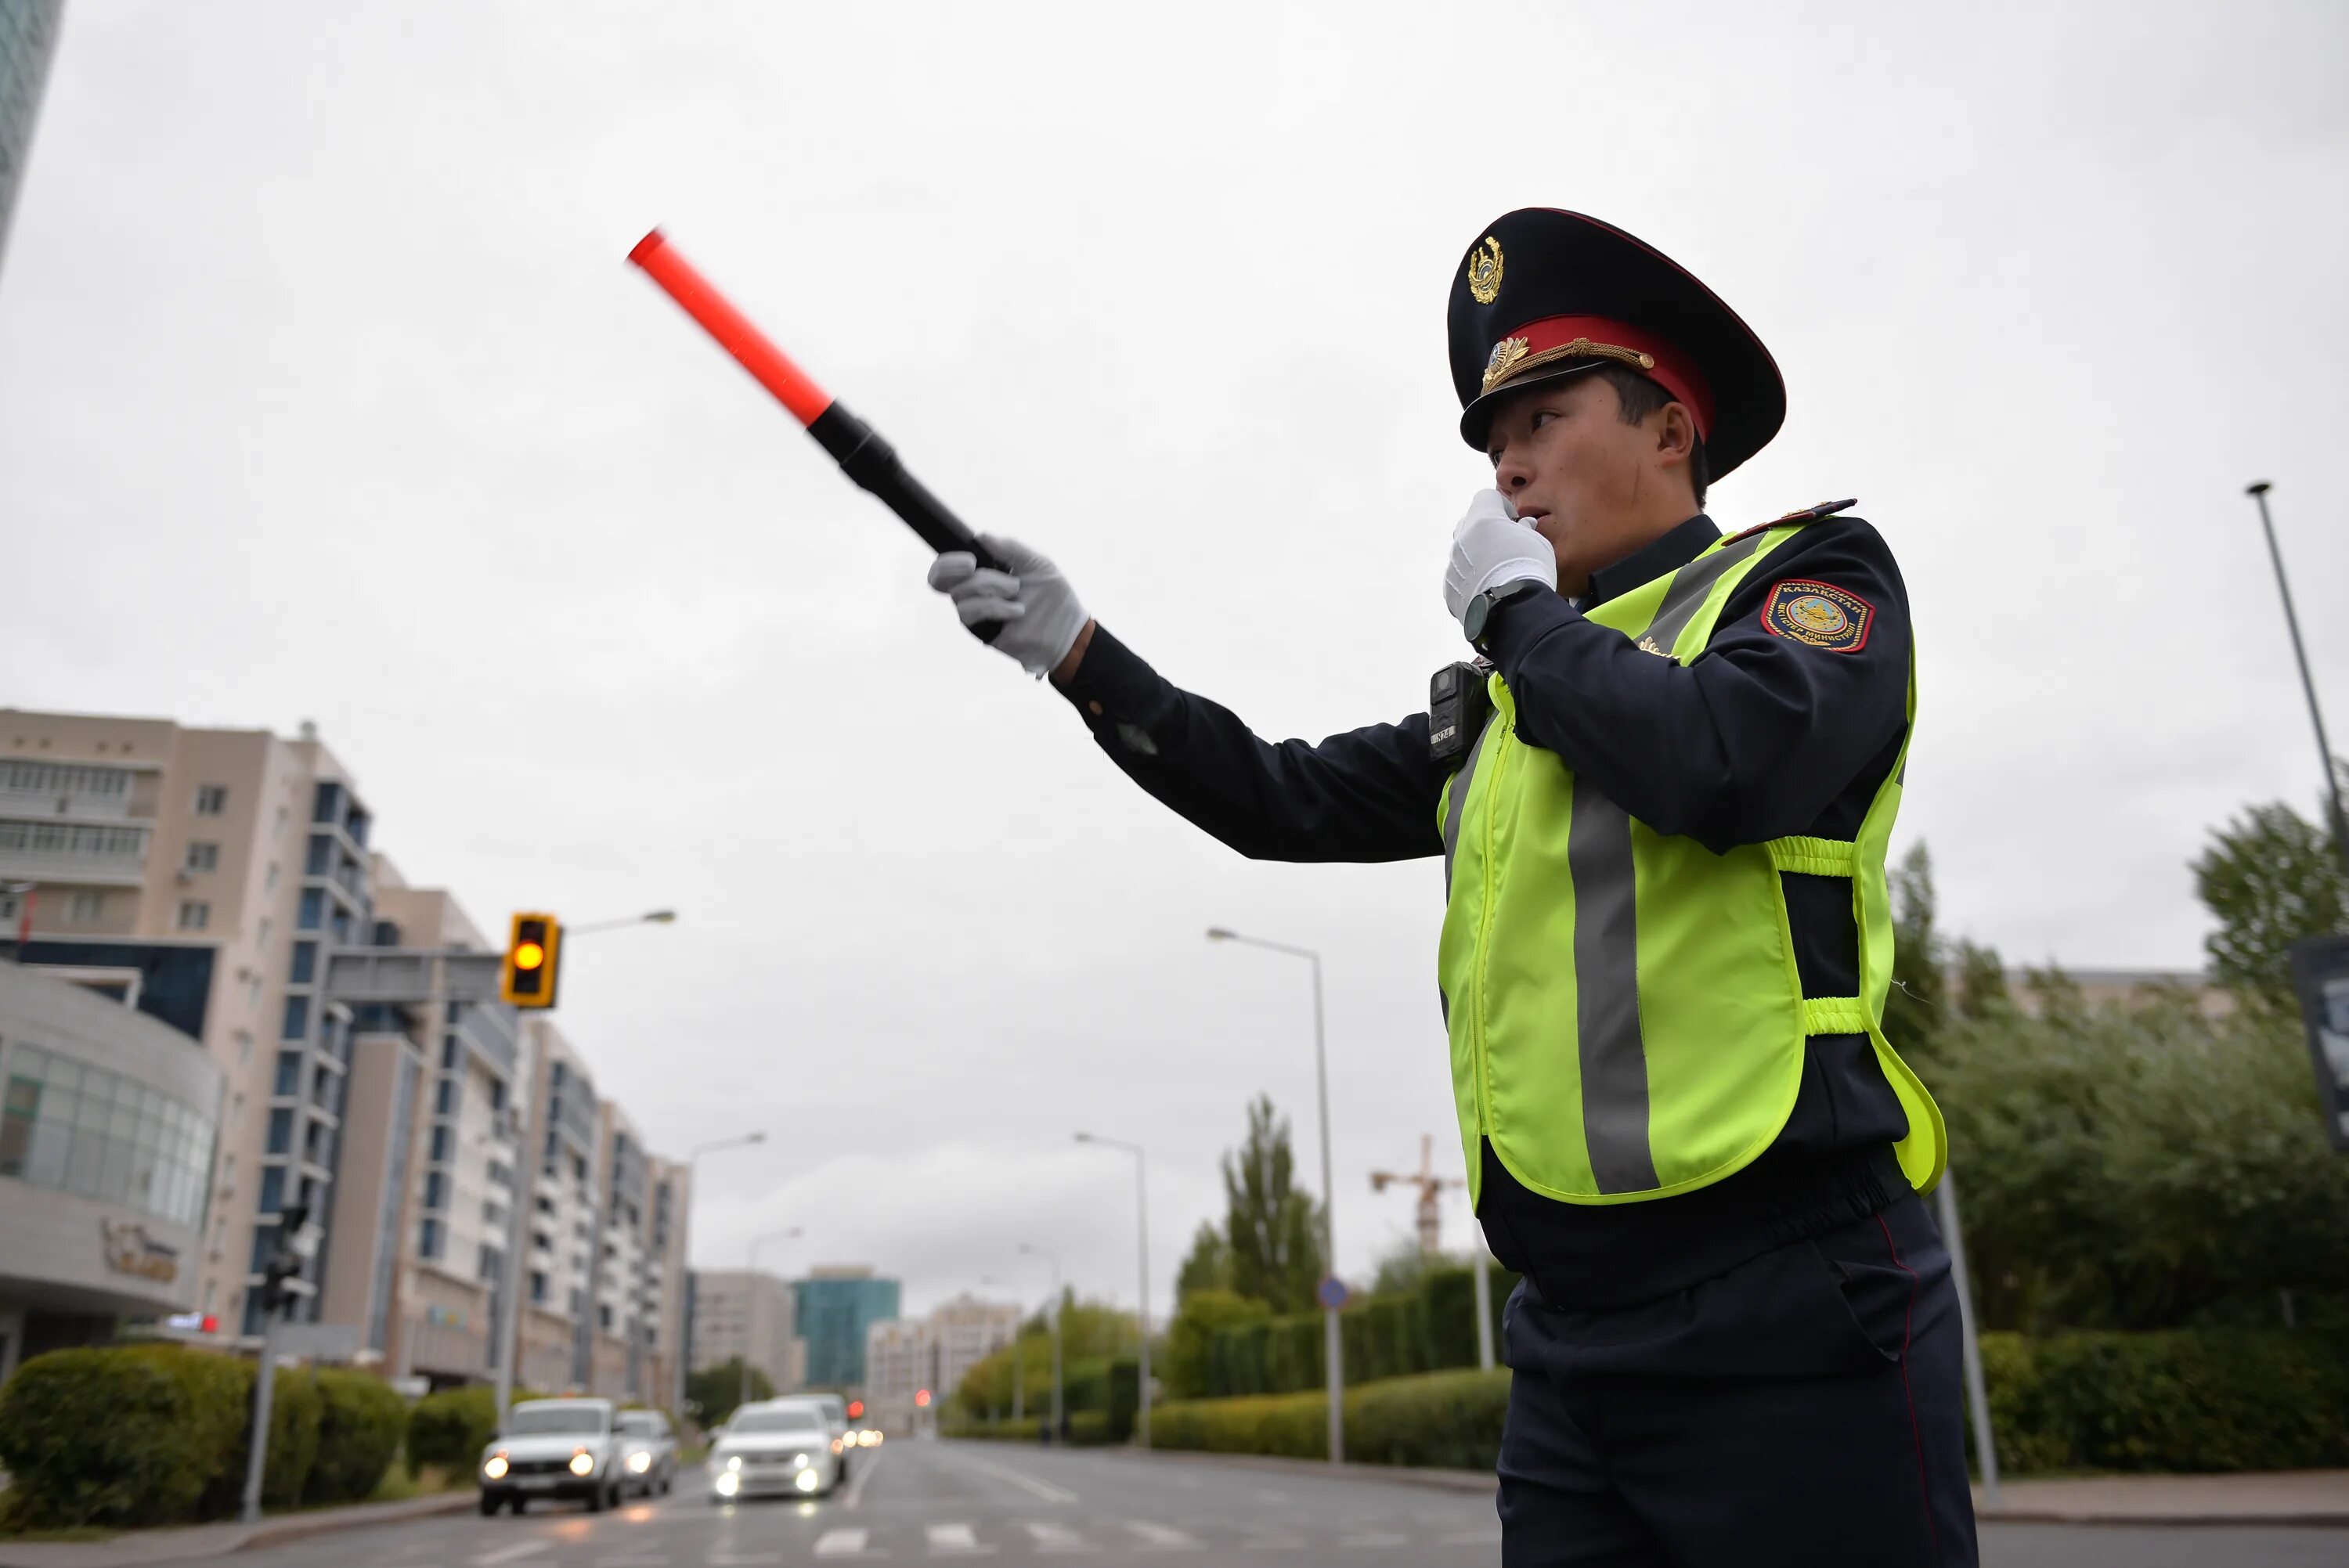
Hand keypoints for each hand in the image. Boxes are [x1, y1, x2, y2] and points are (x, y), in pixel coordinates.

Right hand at [927, 534, 1090, 677]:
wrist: (1067, 629)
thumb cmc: (1053, 596)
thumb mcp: (1037, 563)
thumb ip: (1011, 548)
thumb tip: (981, 535)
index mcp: (984, 573)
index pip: (949, 567)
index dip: (947, 561)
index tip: (970, 559)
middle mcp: (974, 593)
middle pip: (940, 580)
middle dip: (951, 568)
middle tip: (972, 565)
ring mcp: (977, 614)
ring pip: (959, 596)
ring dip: (987, 587)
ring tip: (1015, 590)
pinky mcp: (982, 632)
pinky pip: (970, 615)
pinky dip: (993, 607)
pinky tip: (1016, 610)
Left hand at [1443, 488, 1556, 628]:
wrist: (1514, 610)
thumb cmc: (1530, 570)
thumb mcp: (1538, 542)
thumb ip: (1526, 530)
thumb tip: (1523, 526)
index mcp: (1483, 519)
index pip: (1486, 497)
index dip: (1501, 506)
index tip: (1514, 522)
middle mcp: (1462, 538)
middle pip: (1469, 523)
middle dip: (1485, 530)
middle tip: (1505, 545)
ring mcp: (1453, 564)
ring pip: (1463, 552)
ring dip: (1477, 556)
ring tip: (1498, 572)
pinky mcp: (1449, 588)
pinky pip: (1459, 578)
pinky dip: (1471, 580)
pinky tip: (1490, 590)